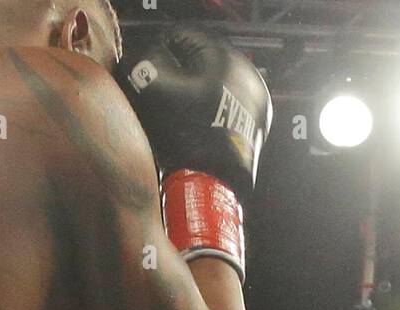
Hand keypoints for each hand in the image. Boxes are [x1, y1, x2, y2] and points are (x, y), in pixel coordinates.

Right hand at [116, 27, 271, 204]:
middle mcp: (247, 72)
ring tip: (181, 117)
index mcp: (224, 54)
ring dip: (195, 94)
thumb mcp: (152, 86)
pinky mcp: (256, 122)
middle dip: (179, 76)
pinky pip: (226, 106)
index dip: (159, 54)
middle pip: (200, 61)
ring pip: (214, 84)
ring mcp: (255, 99)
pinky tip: (199, 128)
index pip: (181, 36)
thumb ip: (143, 58)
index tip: (150, 76)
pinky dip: (211, 112)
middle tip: (165, 100)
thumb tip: (145, 57)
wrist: (213, 184)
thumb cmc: (186, 135)